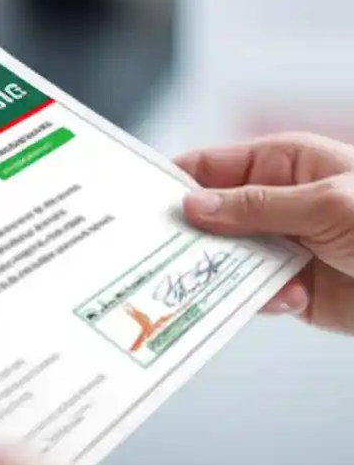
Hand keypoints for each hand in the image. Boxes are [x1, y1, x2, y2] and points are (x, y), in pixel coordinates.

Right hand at [176, 132, 353, 333]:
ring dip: (229, 274)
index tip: (136, 206)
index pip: (208, 166)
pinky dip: (260, 300)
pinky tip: (288, 299)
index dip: (171, 182)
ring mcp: (282, 246)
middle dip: (190, 237)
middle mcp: (276, 203)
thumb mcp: (327, 204)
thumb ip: (254, 206)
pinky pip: (251, 294)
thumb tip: (192, 205)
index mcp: (282, 164)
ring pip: (224, 260)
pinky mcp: (292, 288)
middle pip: (207, 218)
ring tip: (242, 281)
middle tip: (164, 255)